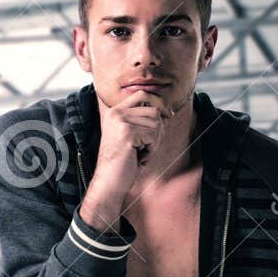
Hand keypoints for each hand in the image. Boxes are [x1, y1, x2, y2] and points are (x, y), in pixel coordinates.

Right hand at [85, 90, 179, 226]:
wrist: (109, 182)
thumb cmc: (122, 162)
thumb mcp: (131, 136)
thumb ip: (141, 120)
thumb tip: (165, 110)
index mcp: (115, 112)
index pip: (142, 94)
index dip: (159, 102)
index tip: (168, 115)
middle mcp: (116, 113)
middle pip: (154, 110)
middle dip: (158, 131)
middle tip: (147, 147)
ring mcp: (121, 122)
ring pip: (156, 123)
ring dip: (154, 142)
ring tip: (141, 154)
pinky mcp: (127, 133)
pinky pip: (153, 136)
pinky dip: (151, 150)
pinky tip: (139, 158)